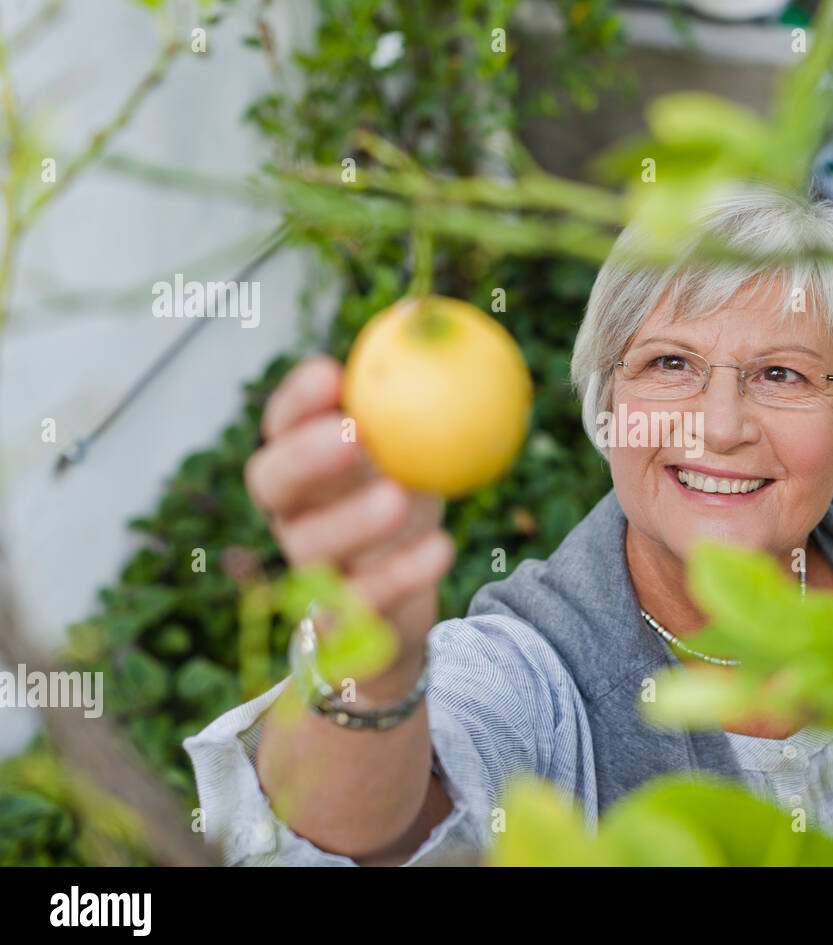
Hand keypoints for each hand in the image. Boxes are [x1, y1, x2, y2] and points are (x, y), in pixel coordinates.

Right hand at [244, 354, 454, 699]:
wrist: (413, 585)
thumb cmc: (408, 490)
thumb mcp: (415, 442)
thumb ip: (414, 391)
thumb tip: (425, 315)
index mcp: (299, 460)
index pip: (280, 424)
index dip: (296, 401)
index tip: (332, 374)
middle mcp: (291, 512)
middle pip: (272, 483)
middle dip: (305, 457)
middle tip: (354, 436)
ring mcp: (308, 568)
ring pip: (312, 547)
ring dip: (352, 520)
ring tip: (398, 496)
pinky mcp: (338, 622)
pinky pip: (363, 601)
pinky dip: (402, 574)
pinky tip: (442, 546)